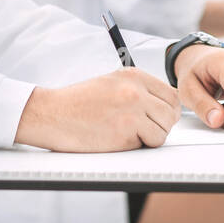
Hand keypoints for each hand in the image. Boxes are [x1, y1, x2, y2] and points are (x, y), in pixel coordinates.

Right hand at [14, 68, 180, 151]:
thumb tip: (164, 106)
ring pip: (162, 132)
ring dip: (150, 138)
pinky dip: (136, 146)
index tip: (161, 118)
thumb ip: (138, 90)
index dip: (168, 110)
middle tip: (147, 130)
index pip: (171, 95)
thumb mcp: (112, 82)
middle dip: (162, 126)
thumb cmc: (78, 101)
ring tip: (128, 134)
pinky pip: (146, 145)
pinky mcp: (124, 133)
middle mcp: (136, 91)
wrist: (52, 113)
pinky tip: (117, 138)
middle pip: (171, 114)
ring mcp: (132, 112)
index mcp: (134, 75)